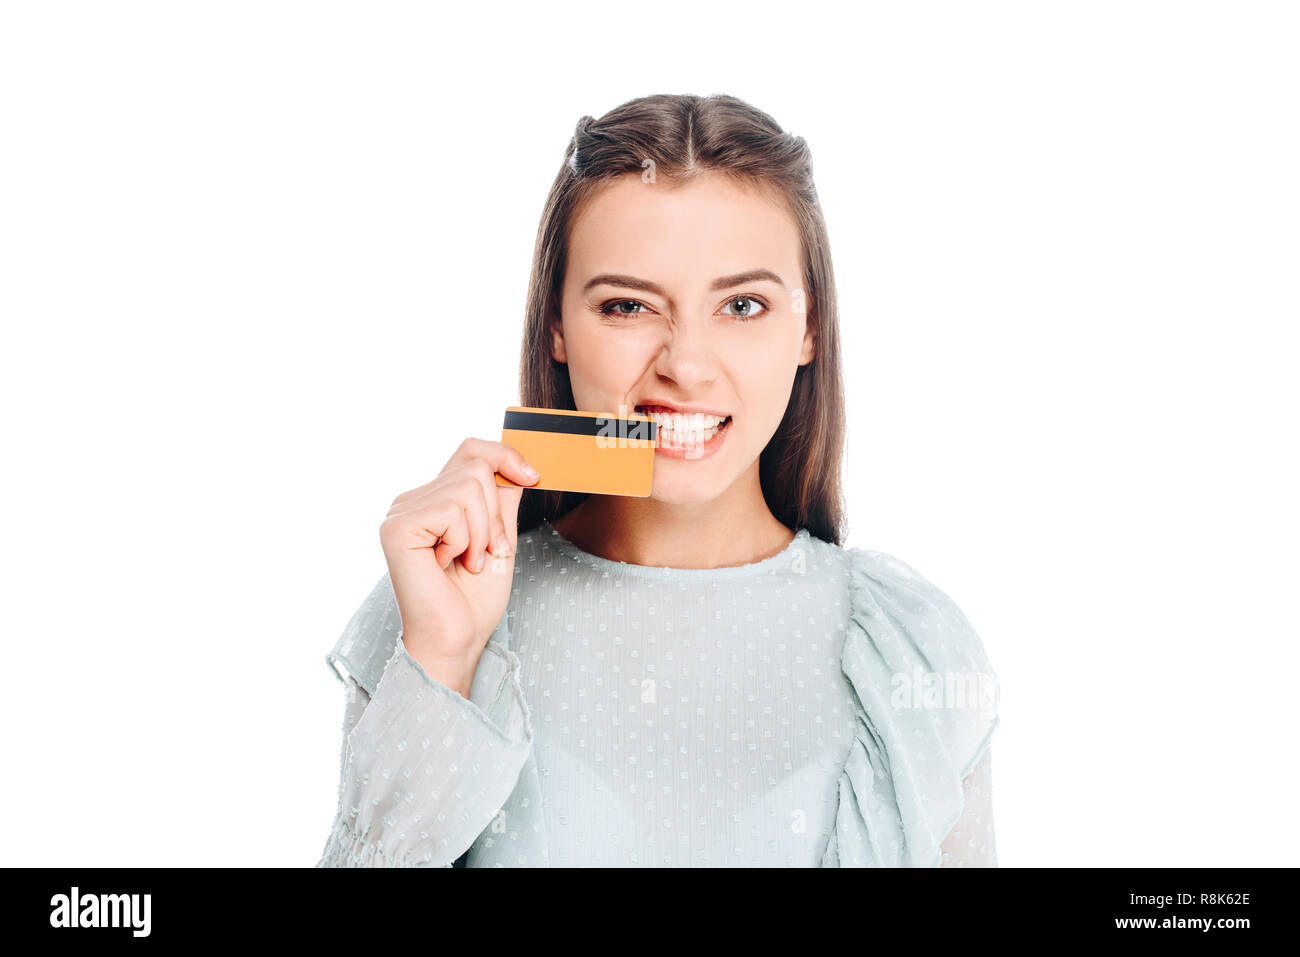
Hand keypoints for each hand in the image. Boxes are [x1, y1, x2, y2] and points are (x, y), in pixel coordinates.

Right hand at [379, 438, 539, 693]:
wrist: (457, 639)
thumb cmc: (474, 600)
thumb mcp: (499, 538)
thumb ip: (503, 500)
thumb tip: (515, 465)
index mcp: (433, 500)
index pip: (470, 451)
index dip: (505, 456)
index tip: (533, 478)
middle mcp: (411, 501)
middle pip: (475, 466)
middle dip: (495, 513)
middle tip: (487, 552)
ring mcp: (400, 512)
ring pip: (468, 486)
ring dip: (481, 531)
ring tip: (467, 562)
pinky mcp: (397, 527)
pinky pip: (451, 509)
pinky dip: (463, 540)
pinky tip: (447, 565)